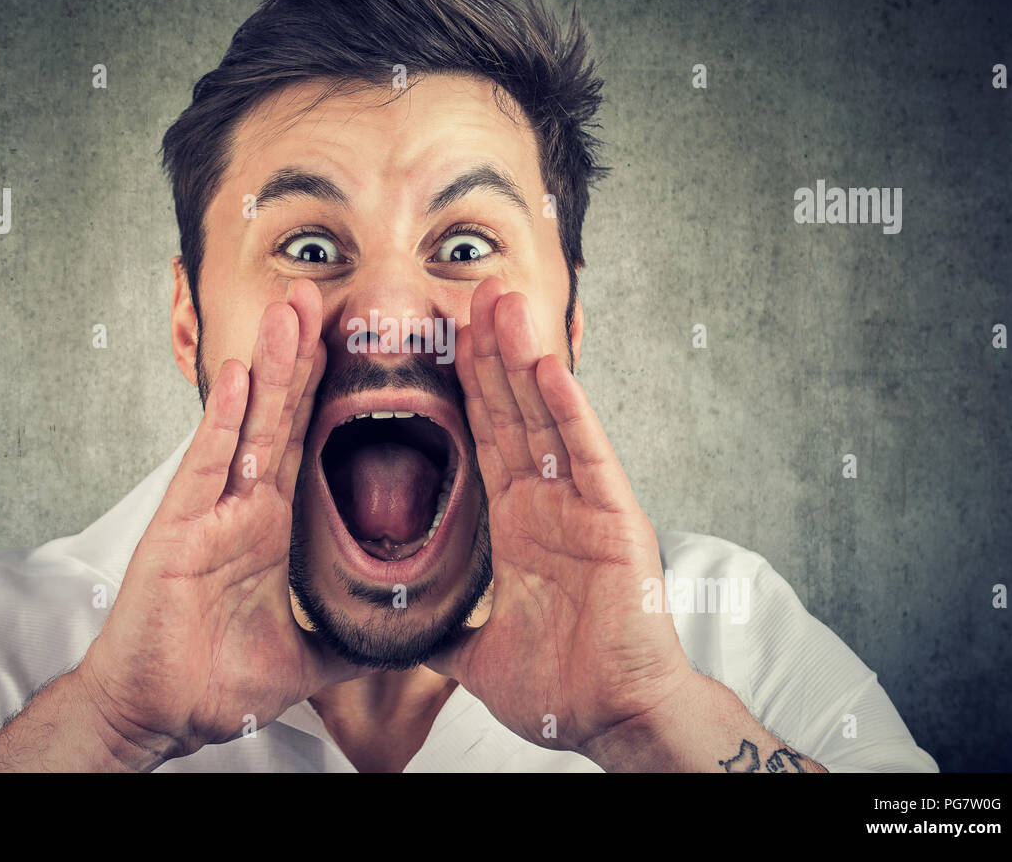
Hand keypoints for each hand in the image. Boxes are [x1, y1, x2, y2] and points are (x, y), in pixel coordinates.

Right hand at [77, 278, 364, 765]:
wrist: (160, 712)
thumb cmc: (221, 679)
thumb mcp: (311, 654)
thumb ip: (360, 637)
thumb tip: (413, 634)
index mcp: (277, 525)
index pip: (309, 441)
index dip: (327, 391)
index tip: (350, 339)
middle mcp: (247, 506)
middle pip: (280, 415)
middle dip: (299, 355)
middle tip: (316, 295)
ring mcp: (213, 511)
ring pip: (248, 424)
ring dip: (268, 367)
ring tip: (286, 311)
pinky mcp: (181, 527)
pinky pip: (206, 464)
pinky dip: (221, 419)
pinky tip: (235, 376)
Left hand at [429, 278, 695, 756]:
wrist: (611, 720)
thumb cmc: (558, 686)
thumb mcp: (475, 652)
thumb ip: (437, 628)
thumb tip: (396, 625)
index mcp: (519, 525)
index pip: (486, 439)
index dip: (466, 389)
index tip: (445, 339)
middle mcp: (550, 504)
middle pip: (515, 412)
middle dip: (492, 353)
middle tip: (473, 293)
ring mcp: (584, 506)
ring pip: (548, 418)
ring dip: (525, 359)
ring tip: (504, 303)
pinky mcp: (615, 520)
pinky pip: (587, 456)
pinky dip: (569, 412)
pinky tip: (549, 367)